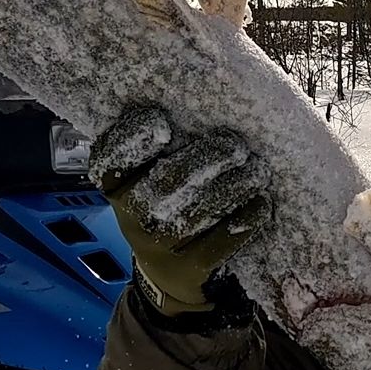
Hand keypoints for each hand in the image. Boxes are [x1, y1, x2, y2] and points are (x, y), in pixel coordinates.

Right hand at [88, 104, 270, 316]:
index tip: (162, 125)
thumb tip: (199, 95)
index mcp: (116, 188)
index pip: (110, 162)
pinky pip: (217, 246)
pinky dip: (242, 222)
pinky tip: (260, 204)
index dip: (132, 141)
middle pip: (164, 185)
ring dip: (231, 189)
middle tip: (236, 147)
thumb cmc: (165, 207)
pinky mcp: (188, 269)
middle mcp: (131, 218)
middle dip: (204, 161)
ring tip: (255, 171)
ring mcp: (158, 247)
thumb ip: (163, 150)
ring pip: (195, 214)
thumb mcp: (149, 180)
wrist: (168, 274)